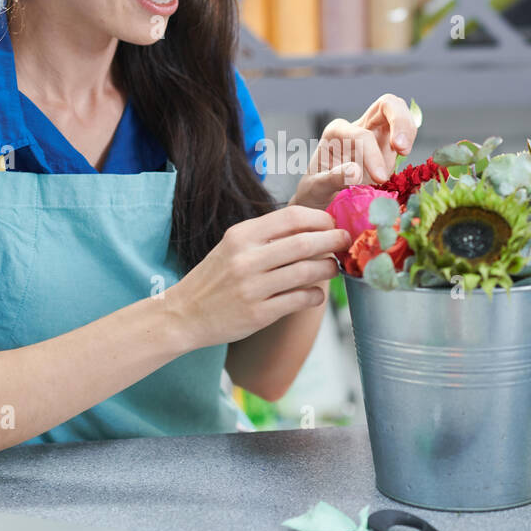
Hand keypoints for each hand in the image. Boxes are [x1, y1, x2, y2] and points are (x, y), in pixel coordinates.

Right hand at [166, 206, 352, 346]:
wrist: (184, 314)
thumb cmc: (215, 278)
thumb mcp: (233, 246)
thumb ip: (267, 236)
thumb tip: (311, 228)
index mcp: (241, 236)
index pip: (292, 217)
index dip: (320, 219)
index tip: (332, 223)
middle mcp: (246, 259)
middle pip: (305, 243)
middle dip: (334, 240)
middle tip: (346, 241)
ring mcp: (252, 288)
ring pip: (306, 272)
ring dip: (328, 269)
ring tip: (334, 268)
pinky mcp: (258, 314)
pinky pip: (299, 300)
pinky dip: (315, 295)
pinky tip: (317, 294)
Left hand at [288, 94, 418, 210]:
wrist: (321, 199)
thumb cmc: (315, 191)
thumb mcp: (317, 187)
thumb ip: (334, 178)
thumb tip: (356, 172)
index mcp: (337, 131)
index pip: (362, 136)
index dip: (374, 155)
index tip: (380, 178)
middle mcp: (357, 126)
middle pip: (387, 105)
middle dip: (400, 121)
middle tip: (403, 148)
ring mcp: (375, 133)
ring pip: (400, 115)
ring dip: (407, 132)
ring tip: (403, 154)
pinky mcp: (387, 145)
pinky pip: (405, 134)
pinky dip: (410, 141)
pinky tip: (403, 155)